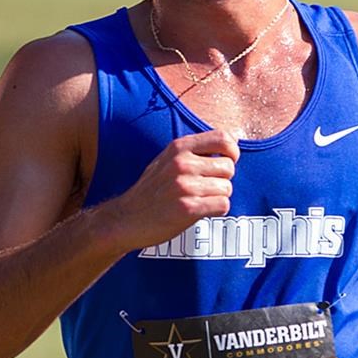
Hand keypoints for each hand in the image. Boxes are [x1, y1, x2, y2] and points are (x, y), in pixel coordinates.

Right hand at [101, 130, 238, 249]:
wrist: (125, 219)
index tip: (225, 163)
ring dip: (218, 197)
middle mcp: (182, 163)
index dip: (232, 152)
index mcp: (179, 147)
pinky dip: (216, 210)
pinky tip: (200, 211)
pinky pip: (222, 205)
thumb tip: (231, 144)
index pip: (224, 138)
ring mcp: (184, 186)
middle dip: (223, 180)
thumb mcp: (167, 160)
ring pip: (227, 188)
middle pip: (229, 167)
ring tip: (199, 200)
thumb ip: (194, 152)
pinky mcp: (187, 208)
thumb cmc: (151, 191)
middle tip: (205, 189)